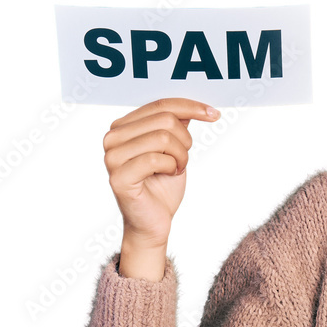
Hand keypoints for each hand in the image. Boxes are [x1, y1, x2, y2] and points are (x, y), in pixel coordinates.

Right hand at [102, 97, 219, 247]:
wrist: (154, 222)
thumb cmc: (162, 186)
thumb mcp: (174, 150)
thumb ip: (175, 125)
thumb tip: (191, 105)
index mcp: (123, 127)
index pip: (160, 105)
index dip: (190, 106)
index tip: (213, 114)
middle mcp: (112, 138)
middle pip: (165, 120)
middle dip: (185, 141)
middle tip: (183, 160)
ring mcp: (112, 157)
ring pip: (163, 137)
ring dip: (180, 156)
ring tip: (174, 169)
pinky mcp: (118, 176)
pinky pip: (156, 159)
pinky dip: (171, 167)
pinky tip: (167, 175)